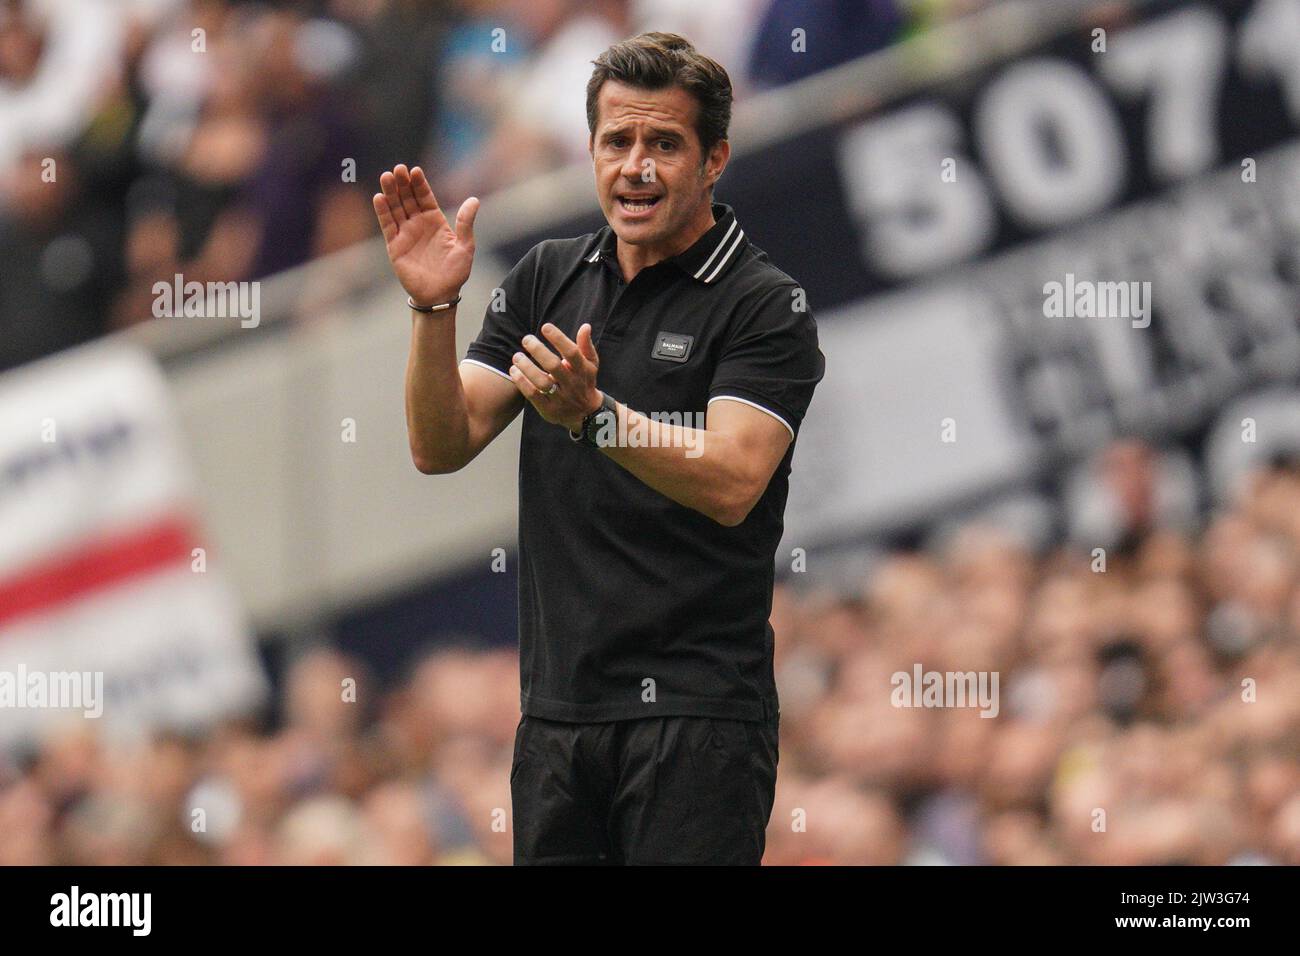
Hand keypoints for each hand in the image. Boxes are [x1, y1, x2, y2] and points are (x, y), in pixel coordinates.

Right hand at [372, 164, 478, 304]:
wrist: (440, 295)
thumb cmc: (455, 272)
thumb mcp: (465, 246)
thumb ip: (466, 223)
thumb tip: (474, 200)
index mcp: (435, 221)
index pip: (425, 197)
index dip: (419, 184)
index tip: (415, 170)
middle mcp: (418, 224)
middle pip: (407, 198)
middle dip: (403, 183)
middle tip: (398, 169)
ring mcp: (405, 234)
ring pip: (395, 208)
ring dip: (390, 192)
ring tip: (386, 176)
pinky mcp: (395, 245)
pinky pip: (387, 225)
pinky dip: (383, 212)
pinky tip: (379, 197)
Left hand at [509, 323, 602, 431]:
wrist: (586, 413)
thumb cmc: (584, 381)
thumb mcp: (590, 364)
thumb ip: (586, 346)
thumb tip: (585, 326)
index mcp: (583, 370)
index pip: (572, 353)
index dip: (559, 339)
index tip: (545, 327)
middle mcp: (572, 384)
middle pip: (554, 366)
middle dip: (538, 351)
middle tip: (526, 339)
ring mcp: (561, 398)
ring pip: (542, 382)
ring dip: (527, 368)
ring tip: (517, 356)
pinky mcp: (549, 409)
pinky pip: (533, 396)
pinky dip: (522, 383)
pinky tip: (514, 371)